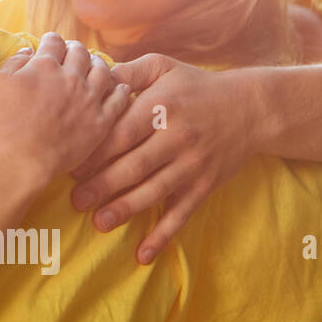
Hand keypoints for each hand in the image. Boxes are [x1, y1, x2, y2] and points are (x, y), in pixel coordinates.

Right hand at [0, 32, 131, 178]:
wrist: (22, 158)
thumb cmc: (4, 123)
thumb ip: (14, 62)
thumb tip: (26, 51)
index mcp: (44, 66)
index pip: (53, 42)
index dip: (50, 40)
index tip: (49, 42)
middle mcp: (71, 77)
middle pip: (80, 52)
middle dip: (75, 48)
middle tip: (72, 51)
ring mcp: (89, 99)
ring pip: (103, 71)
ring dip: (99, 64)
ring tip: (95, 65)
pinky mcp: (101, 122)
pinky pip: (118, 100)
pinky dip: (120, 90)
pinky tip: (120, 87)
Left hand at [69, 53, 257, 263]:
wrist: (250, 108)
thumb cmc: (195, 86)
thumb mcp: (163, 67)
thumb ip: (127, 73)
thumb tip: (91, 77)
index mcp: (161, 108)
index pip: (122, 134)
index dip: (95, 152)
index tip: (70, 166)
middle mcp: (177, 138)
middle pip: (134, 166)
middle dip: (102, 185)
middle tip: (75, 200)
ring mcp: (193, 165)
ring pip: (154, 192)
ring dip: (125, 209)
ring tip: (98, 222)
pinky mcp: (204, 186)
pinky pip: (181, 214)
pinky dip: (163, 236)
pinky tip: (143, 254)